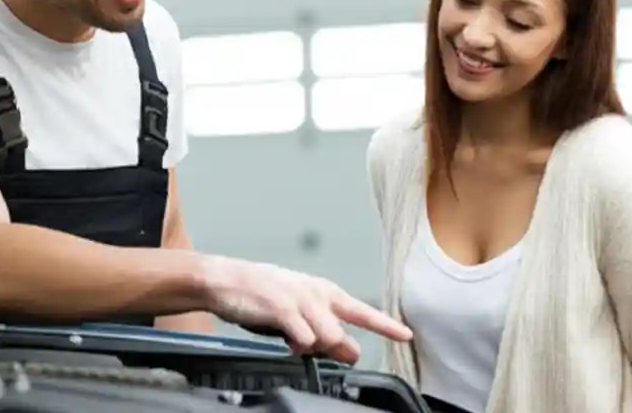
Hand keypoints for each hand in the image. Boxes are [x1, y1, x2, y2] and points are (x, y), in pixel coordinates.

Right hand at [197, 255, 411, 363]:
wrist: (224, 280)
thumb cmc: (260, 296)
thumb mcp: (298, 314)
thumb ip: (325, 332)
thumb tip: (351, 351)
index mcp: (323, 292)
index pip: (362, 311)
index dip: (386, 325)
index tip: (407, 335)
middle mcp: (316, 293)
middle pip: (340, 335)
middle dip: (328, 348)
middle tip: (304, 341)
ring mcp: (300, 299)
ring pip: (325, 338)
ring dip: (308, 346)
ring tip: (288, 335)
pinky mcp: (282, 307)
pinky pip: (303, 339)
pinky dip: (295, 346)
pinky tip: (284, 338)